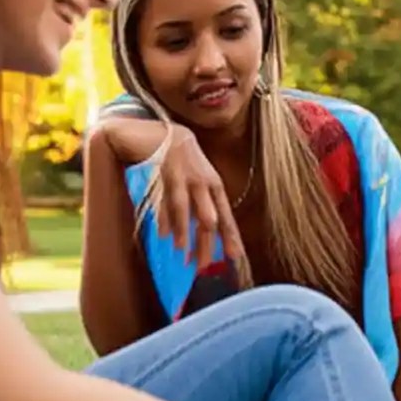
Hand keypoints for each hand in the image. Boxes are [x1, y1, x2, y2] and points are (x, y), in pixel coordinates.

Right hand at [156, 126, 244, 267]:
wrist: (166, 133)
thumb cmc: (184, 163)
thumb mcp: (197, 183)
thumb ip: (199, 207)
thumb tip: (201, 236)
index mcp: (215, 188)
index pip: (226, 217)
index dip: (231, 238)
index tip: (236, 258)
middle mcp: (205, 184)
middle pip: (209, 219)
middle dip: (207, 244)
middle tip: (204, 267)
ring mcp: (187, 178)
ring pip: (189, 210)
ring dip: (186, 233)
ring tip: (184, 254)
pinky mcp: (169, 173)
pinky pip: (169, 199)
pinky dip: (167, 218)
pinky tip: (165, 235)